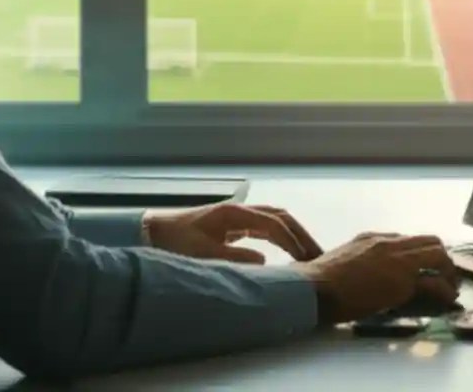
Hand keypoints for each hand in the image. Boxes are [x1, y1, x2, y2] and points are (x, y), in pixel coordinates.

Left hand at [143, 203, 323, 263]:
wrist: (153, 233)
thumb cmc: (176, 244)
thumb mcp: (204, 255)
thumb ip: (235, 259)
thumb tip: (266, 261)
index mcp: (234, 214)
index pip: (274, 224)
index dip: (292, 241)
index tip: (307, 260)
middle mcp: (240, 210)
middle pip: (280, 215)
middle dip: (301, 234)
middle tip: (319, 254)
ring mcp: (236, 216)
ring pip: (274, 219)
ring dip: (293, 234)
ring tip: (309, 254)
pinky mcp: (232, 225)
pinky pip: (265, 226)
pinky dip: (280, 236)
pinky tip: (286, 251)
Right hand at [292, 233, 459, 324]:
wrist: (314, 287)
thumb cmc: (319, 280)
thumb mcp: (342, 260)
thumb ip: (359, 262)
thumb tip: (365, 275)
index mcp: (372, 238)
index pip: (406, 241)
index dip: (418, 255)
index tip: (421, 268)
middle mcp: (388, 243)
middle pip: (429, 241)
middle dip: (441, 258)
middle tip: (443, 276)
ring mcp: (398, 259)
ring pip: (438, 254)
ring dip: (448, 272)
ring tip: (449, 288)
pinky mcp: (403, 280)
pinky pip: (434, 282)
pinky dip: (444, 290)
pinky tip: (446, 300)